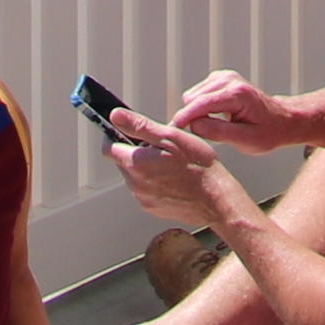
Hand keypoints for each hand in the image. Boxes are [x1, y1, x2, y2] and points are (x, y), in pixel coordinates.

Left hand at [105, 109, 230, 228]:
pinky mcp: (153, 209)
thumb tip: (115, 116)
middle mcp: (135, 185)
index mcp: (136, 164)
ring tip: (170, 163)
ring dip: (145, 167)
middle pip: (122, 162)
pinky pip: (146, 190)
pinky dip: (155, 182)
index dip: (116, 136)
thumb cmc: (198, 167)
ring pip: (135, 176)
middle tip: (161, 146)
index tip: (128, 131)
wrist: (216, 200)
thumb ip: (139, 126)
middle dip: (135, 151)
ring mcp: (144, 199)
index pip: (108, 148)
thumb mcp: (171, 136)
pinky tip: (174, 177)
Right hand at [168, 70, 292, 152]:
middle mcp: (229, 79)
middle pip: (192, 99)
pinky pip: (198, 94)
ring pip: (192, 96)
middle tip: (204, 136)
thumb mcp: (246, 140)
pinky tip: (216, 118)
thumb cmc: (267, 133)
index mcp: (237, 94)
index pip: (201, 104)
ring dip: (197, 113)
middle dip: (192, 118)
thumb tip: (194, 124)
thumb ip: (218, 132)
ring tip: (215, 128)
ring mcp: (224, 77)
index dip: (184, 118)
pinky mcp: (220, 78)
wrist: (281, 120)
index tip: (171, 131)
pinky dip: (201, 107)